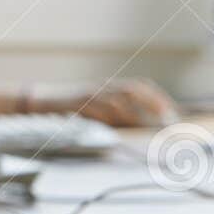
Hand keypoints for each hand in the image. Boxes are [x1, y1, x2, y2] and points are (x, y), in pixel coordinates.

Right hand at [50, 78, 175, 127]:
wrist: (39, 102)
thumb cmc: (70, 110)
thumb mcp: (96, 108)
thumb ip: (116, 114)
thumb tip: (143, 128)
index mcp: (110, 86)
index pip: (140, 86)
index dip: (158, 96)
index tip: (174, 111)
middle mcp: (103, 86)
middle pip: (134, 89)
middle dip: (154, 102)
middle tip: (169, 117)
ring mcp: (90, 94)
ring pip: (118, 98)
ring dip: (138, 110)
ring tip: (151, 123)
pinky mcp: (77, 103)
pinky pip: (98, 107)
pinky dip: (113, 115)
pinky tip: (123, 124)